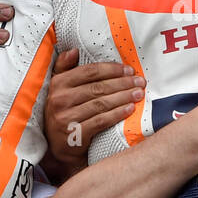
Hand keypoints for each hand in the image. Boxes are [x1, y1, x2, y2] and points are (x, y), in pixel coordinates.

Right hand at [45, 49, 143, 172]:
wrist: (57, 147)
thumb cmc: (63, 112)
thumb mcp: (58, 89)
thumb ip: (63, 68)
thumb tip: (73, 50)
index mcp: (58, 84)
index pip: (89, 72)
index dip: (111, 69)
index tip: (129, 70)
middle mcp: (60, 99)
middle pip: (98, 87)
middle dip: (122, 83)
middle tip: (140, 82)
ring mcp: (66, 117)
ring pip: (101, 103)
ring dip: (123, 97)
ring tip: (139, 94)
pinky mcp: (75, 133)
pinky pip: (101, 121)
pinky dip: (117, 114)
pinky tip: (130, 109)